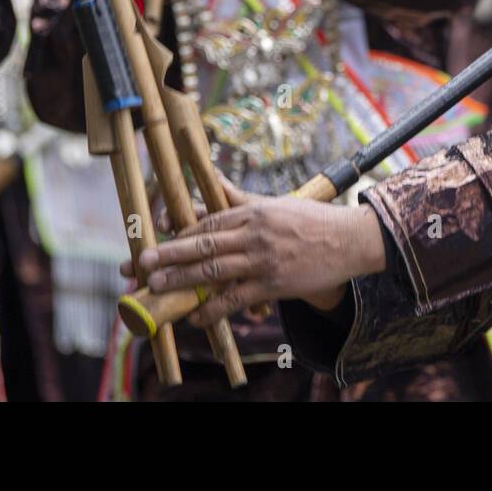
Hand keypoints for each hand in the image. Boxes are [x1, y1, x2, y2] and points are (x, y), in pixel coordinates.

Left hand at [137, 183, 387, 325]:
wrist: (349, 240)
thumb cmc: (312, 221)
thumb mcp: (274, 204)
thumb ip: (240, 197)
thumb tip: (211, 176)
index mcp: (253, 212)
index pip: (208, 221)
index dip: (179, 233)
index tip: (157, 241)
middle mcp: (254, 234)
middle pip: (203, 244)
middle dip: (169, 254)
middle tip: (142, 263)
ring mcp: (263, 260)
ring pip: (214, 270)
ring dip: (181, 279)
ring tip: (156, 286)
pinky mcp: (274, 284)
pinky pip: (236, 299)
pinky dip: (212, 309)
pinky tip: (194, 315)